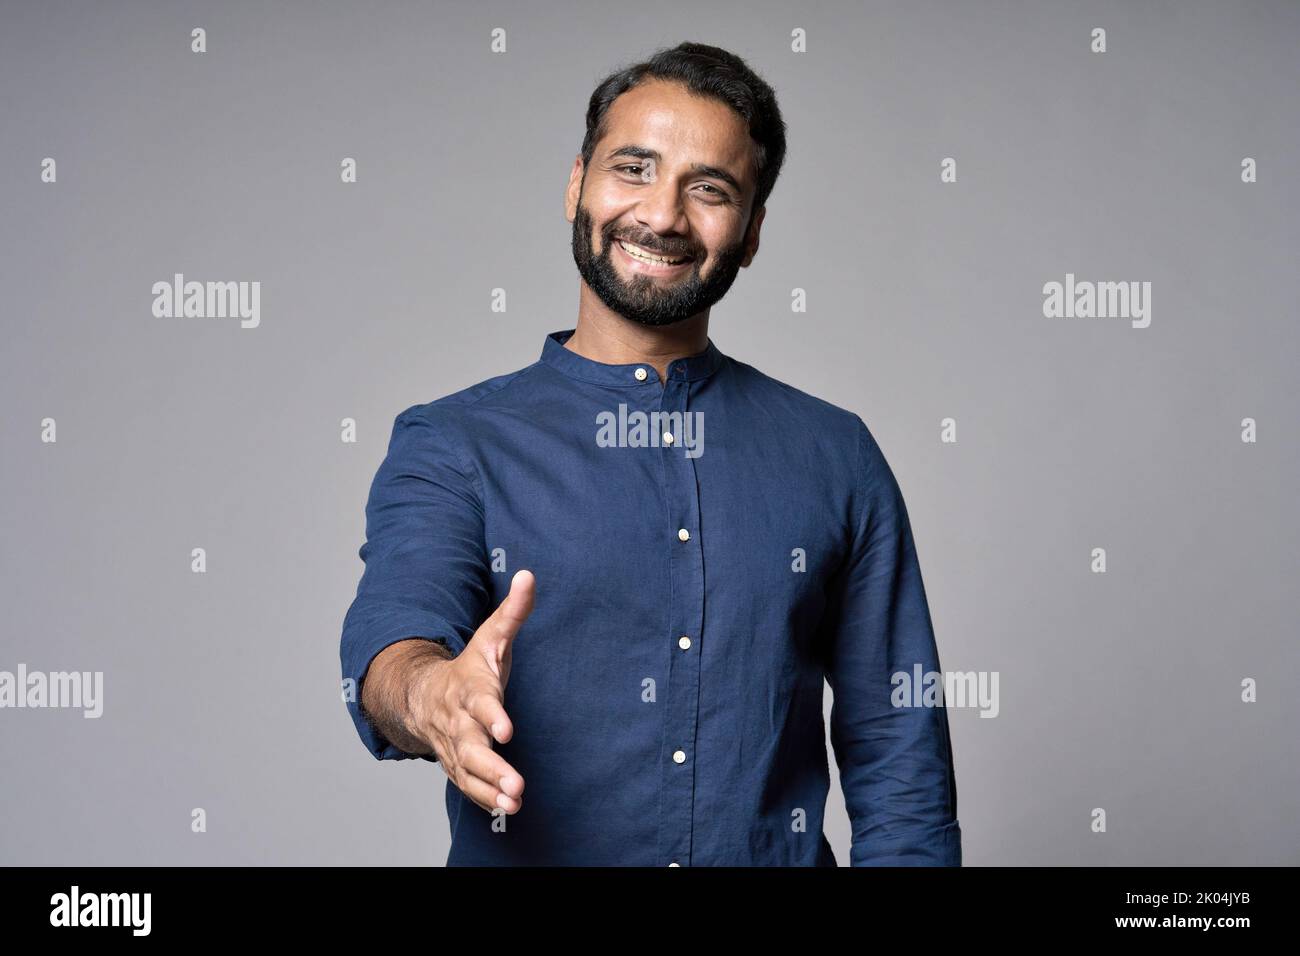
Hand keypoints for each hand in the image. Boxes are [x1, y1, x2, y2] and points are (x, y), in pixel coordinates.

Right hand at [408, 569, 533, 814]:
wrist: (423, 695)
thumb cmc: (469, 667)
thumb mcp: (489, 637)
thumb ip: (512, 612)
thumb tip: (528, 575)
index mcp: (468, 689)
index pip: (481, 703)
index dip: (492, 716)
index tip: (506, 729)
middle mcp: (459, 721)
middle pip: (472, 747)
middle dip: (492, 767)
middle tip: (516, 785)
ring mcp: (455, 746)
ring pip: (469, 771)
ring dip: (491, 789)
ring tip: (514, 802)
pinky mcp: (457, 764)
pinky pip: (468, 785)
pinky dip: (485, 799)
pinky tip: (507, 809)